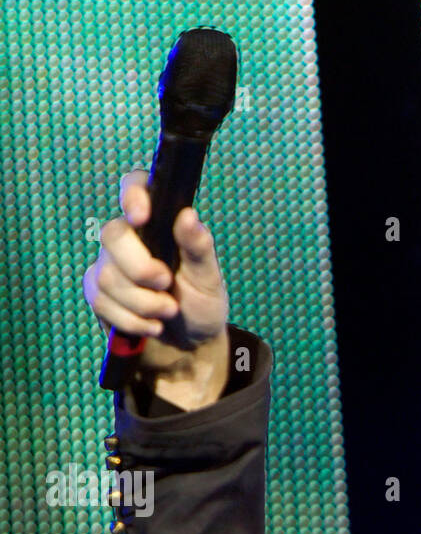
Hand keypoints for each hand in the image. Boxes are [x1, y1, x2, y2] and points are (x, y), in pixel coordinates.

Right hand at [82, 169, 228, 374]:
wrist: (188, 346)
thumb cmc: (200, 305)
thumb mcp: (209, 279)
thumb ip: (199, 248)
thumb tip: (188, 215)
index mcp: (158, 223)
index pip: (135, 187)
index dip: (132, 195)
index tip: (141, 217)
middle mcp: (129, 238)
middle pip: (112, 235)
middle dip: (140, 269)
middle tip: (166, 285)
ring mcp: (109, 264)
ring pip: (107, 276)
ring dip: (143, 303)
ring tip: (168, 311)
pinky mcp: (98, 292)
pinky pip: (101, 301)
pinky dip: (132, 320)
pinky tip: (151, 325)